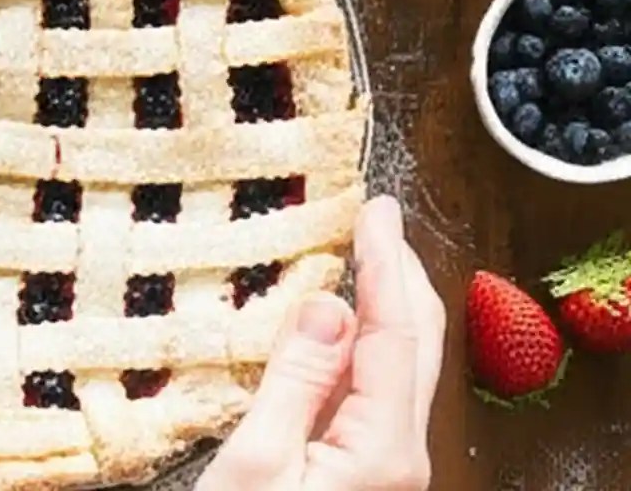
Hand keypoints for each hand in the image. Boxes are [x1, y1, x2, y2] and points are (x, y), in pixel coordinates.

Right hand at [198, 195, 445, 490]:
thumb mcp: (256, 461)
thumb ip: (298, 379)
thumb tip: (330, 304)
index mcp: (381, 447)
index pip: (394, 331)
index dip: (386, 262)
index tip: (375, 209)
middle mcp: (400, 453)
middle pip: (418, 344)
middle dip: (400, 273)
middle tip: (376, 218)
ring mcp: (386, 464)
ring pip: (400, 364)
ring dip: (386, 303)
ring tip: (363, 255)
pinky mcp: (364, 469)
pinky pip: (375, 389)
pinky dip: (364, 341)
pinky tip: (340, 324)